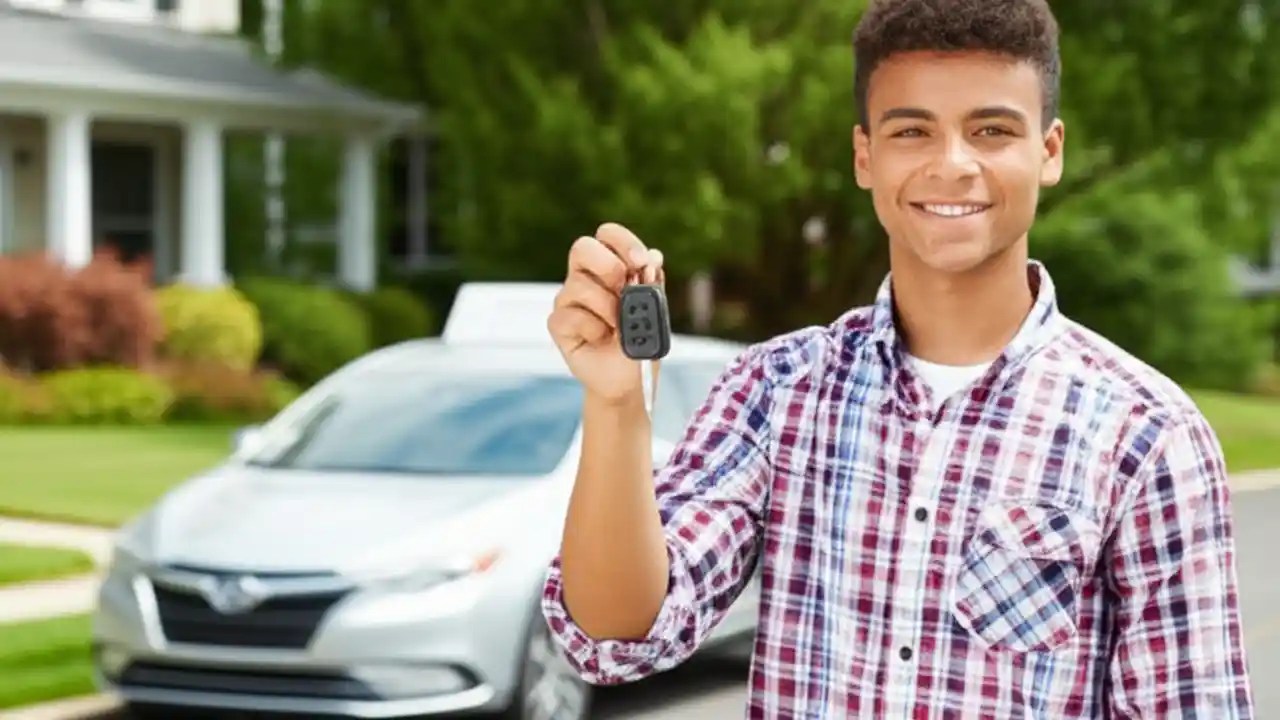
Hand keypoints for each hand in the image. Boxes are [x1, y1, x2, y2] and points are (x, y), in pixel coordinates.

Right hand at [548, 223, 663, 404]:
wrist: (628, 378)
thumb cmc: (638, 339)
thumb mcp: (654, 309)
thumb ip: (652, 283)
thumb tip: (653, 257)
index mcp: (608, 265)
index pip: (607, 235)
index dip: (623, 242)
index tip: (641, 261)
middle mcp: (584, 277)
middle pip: (582, 247)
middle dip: (608, 266)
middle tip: (625, 289)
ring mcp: (568, 299)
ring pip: (580, 285)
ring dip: (609, 309)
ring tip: (619, 327)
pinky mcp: (558, 323)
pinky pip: (572, 316)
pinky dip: (594, 330)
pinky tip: (601, 338)